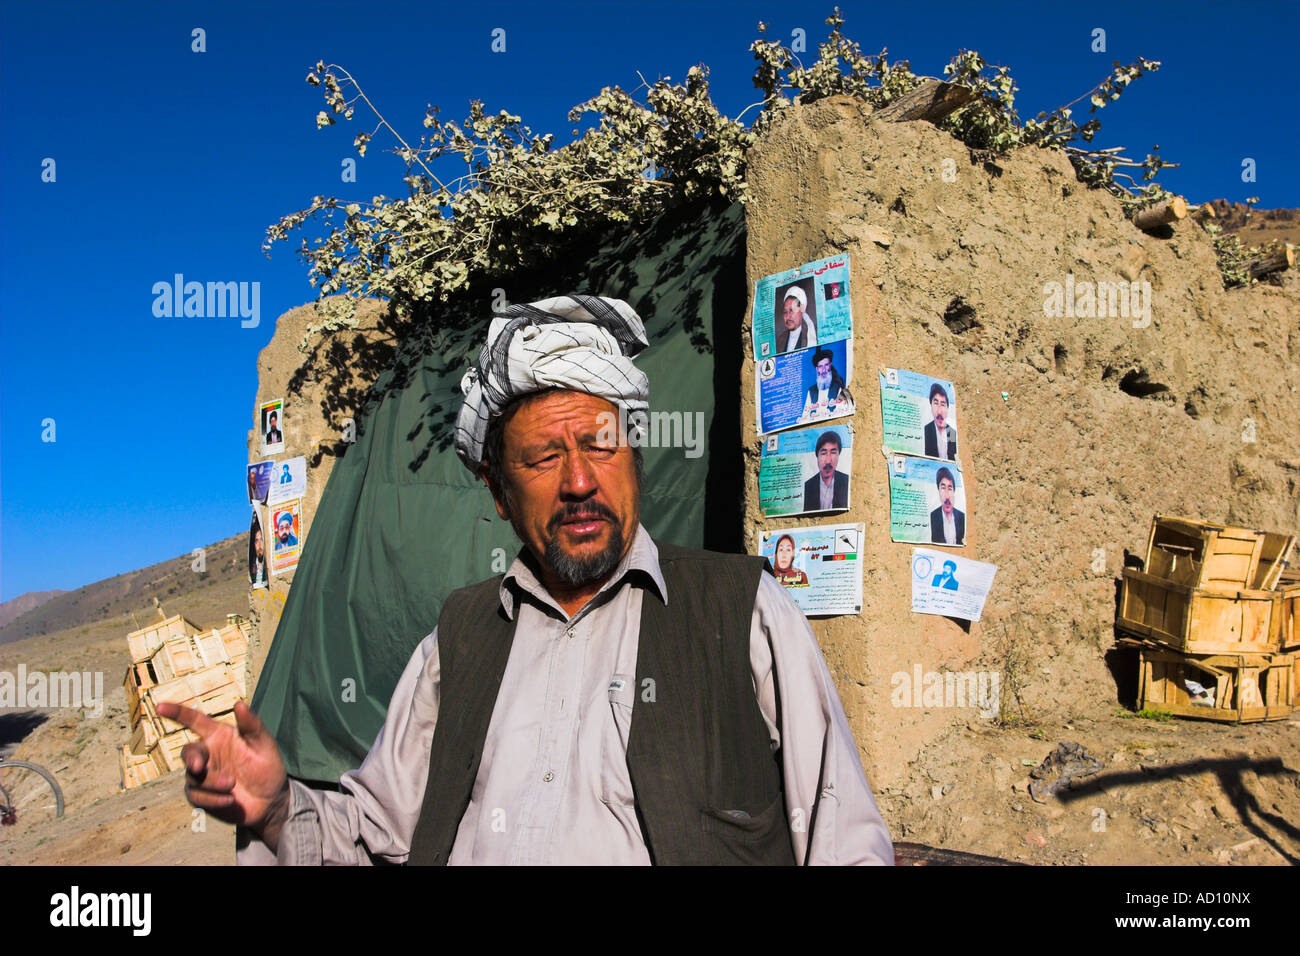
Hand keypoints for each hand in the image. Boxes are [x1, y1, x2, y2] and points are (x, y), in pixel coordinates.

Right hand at [155, 699, 290, 848]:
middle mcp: (207, 753)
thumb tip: (239, 703)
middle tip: (200, 765)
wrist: (270, 800)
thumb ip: (251, 724)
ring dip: (211, 781)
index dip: (177, 712)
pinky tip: (229, 800)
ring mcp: (202, 776)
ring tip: (232, 785)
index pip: (194, 721)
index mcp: (218, 735)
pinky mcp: (201, 796)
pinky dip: (212, 798)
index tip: (159, 707)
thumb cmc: (267, 766)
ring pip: (193, 777)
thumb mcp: (264, 744)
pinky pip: (197, 797)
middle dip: (192, 759)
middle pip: (189, 752)